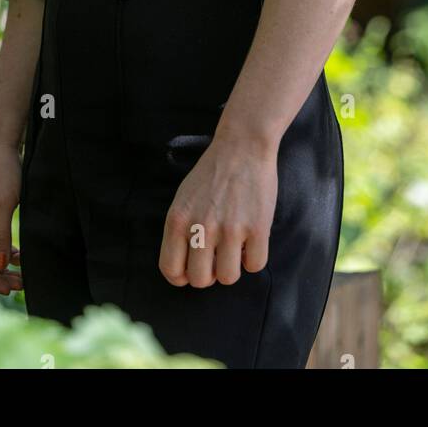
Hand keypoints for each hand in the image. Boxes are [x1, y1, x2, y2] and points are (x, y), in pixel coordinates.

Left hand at [158, 136, 277, 288]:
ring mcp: (230, 229)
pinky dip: (254, 258)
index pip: (170, 269)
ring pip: (228, 278)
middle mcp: (201, 227)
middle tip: (217, 258)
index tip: (192, 270)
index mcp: (178, 220)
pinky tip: (252, 242)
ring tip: (235, 248)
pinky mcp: (257, 228)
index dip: (181, 277)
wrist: (242, 146)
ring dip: (233, 268)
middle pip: (200, 280)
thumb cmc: (212, 173)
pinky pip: (255, 265)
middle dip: (209, 275)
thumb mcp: (183, 198)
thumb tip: (184, 268)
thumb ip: (180, 230)